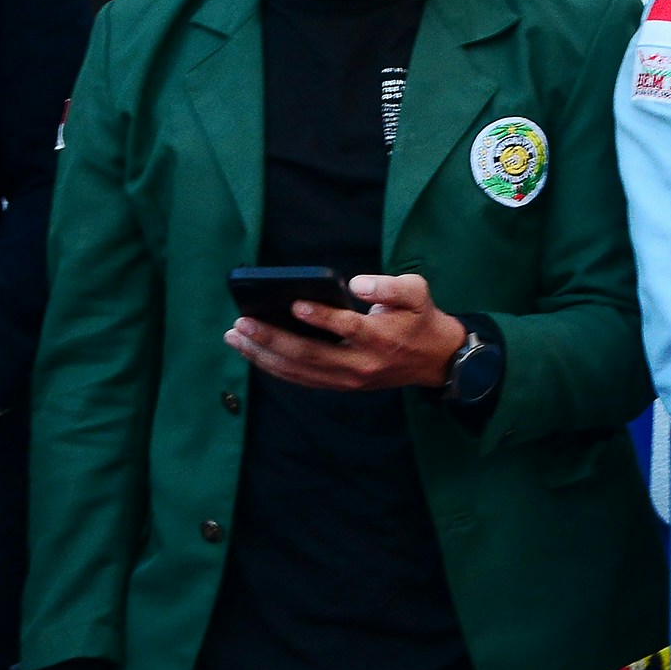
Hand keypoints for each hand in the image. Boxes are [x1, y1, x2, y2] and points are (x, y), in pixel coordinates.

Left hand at [227, 274, 464, 394]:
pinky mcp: (341, 385)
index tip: (294, 303)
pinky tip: (253, 354)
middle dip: (271, 339)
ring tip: (236, 337)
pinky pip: (302, 379)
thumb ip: (389, 285)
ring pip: (299, 371)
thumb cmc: (420, 319)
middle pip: (310, 355)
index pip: (346, 328)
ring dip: (263, 356)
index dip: (319, 317)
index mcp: (380, 338)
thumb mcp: (417, 293)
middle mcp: (361, 364)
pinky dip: (274, 368)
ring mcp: (348, 380)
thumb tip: (355, 283)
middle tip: (242, 323)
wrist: (434, 360)